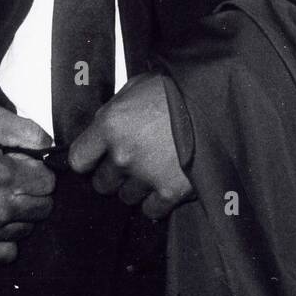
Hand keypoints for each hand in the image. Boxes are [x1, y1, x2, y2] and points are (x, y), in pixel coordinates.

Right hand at [0, 106, 55, 264]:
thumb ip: (22, 128)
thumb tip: (49, 144)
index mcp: (2, 176)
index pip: (48, 183)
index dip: (37, 169)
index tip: (20, 163)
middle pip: (43, 209)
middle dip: (32, 192)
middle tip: (10, 180)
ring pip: (26, 230)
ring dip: (19, 215)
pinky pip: (6, 253)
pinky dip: (4, 239)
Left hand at [69, 73, 193, 220]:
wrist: (217, 103)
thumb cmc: (178, 90)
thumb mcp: (139, 86)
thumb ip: (116, 109)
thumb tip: (103, 125)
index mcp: (110, 124)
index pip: (79, 159)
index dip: (88, 160)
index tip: (97, 159)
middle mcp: (122, 154)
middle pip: (102, 183)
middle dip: (114, 174)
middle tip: (132, 162)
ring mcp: (145, 176)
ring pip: (126, 197)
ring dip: (136, 187)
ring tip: (154, 169)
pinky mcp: (170, 192)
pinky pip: (150, 209)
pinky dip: (157, 201)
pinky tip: (166, 183)